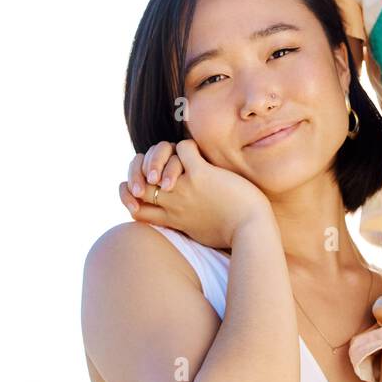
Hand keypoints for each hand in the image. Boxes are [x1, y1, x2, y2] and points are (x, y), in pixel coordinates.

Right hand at [118, 139, 271, 249]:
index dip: (130, 198)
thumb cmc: (233, 235)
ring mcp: (185, 188)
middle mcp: (172, 204)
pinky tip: (198, 152)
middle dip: (139, 171)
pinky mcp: (201, 175)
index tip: (144, 191)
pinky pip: (182, 149)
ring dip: (159, 156)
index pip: (135, 211)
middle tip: (155, 168)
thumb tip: (186, 223)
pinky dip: (187, 146)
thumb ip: (188, 225)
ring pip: (152, 163)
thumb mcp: (201, 235)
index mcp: (171, 220)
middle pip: (135, 184)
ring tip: (175, 158)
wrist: (252, 232)